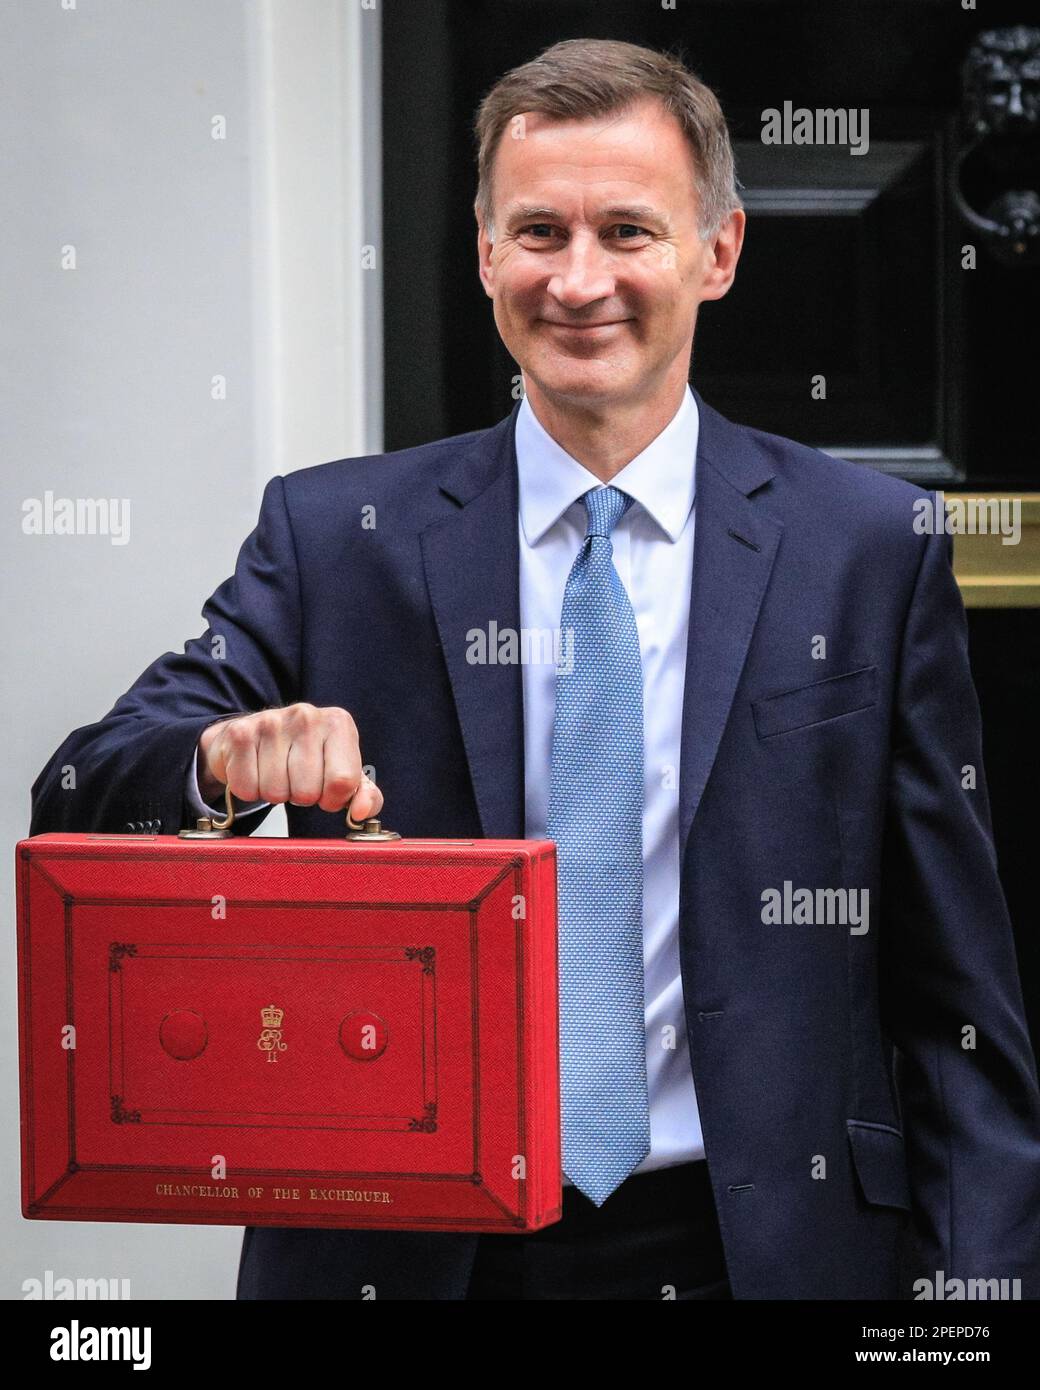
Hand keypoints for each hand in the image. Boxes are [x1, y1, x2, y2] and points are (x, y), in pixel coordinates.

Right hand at [196, 704, 383, 818]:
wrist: (253, 736)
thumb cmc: (303, 757)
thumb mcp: (342, 772)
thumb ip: (365, 795)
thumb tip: (363, 811)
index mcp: (338, 723)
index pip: (343, 781)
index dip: (333, 799)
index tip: (326, 792)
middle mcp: (307, 716)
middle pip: (308, 792)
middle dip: (301, 797)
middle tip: (296, 779)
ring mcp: (271, 722)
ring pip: (276, 792)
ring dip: (275, 793)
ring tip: (276, 773)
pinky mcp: (240, 734)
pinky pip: (247, 788)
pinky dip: (249, 790)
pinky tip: (255, 770)